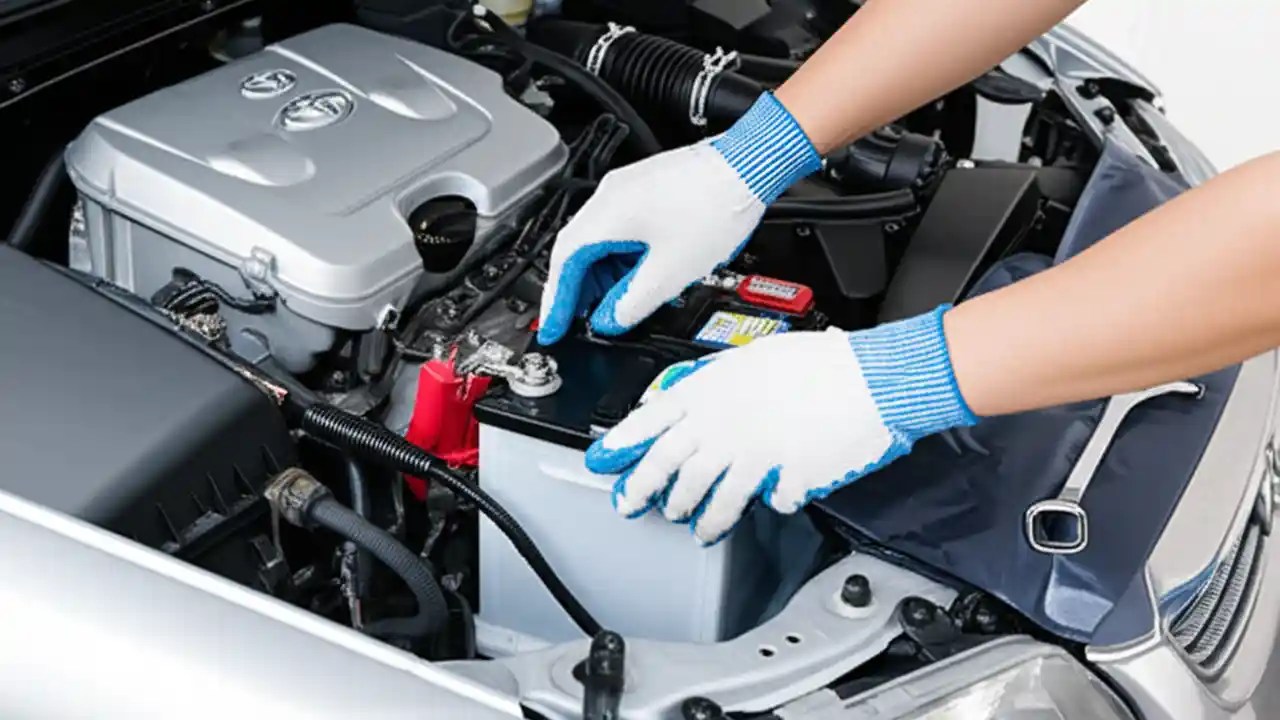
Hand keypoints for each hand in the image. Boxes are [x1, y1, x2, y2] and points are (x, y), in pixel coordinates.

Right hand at [536, 93, 821, 343]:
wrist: (749, 164)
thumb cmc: (716, 204)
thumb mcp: (670, 273)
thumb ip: (632, 303)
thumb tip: (611, 319)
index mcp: (607, 216)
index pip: (565, 265)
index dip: (556, 303)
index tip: (551, 327)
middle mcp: (609, 197)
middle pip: (578, 252)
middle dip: (579, 291)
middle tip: (581, 320)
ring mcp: (627, 189)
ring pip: (599, 240)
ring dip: (602, 274)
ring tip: (615, 302)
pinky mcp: (646, 188)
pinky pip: (620, 228)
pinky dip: (620, 256)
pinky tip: (637, 272)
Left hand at [584, 308, 977, 543]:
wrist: (868, 380)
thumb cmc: (818, 362)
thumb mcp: (751, 359)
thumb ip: (716, 384)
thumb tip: (691, 398)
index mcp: (710, 391)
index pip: (648, 420)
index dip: (620, 443)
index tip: (602, 460)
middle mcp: (721, 426)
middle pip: (666, 465)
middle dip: (642, 489)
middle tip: (629, 504)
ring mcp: (748, 457)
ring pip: (706, 496)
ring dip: (695, 514)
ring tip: (692, 524)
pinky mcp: (779, 481)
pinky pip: (762, 503)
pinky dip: (759, 508)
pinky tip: (759, 509)